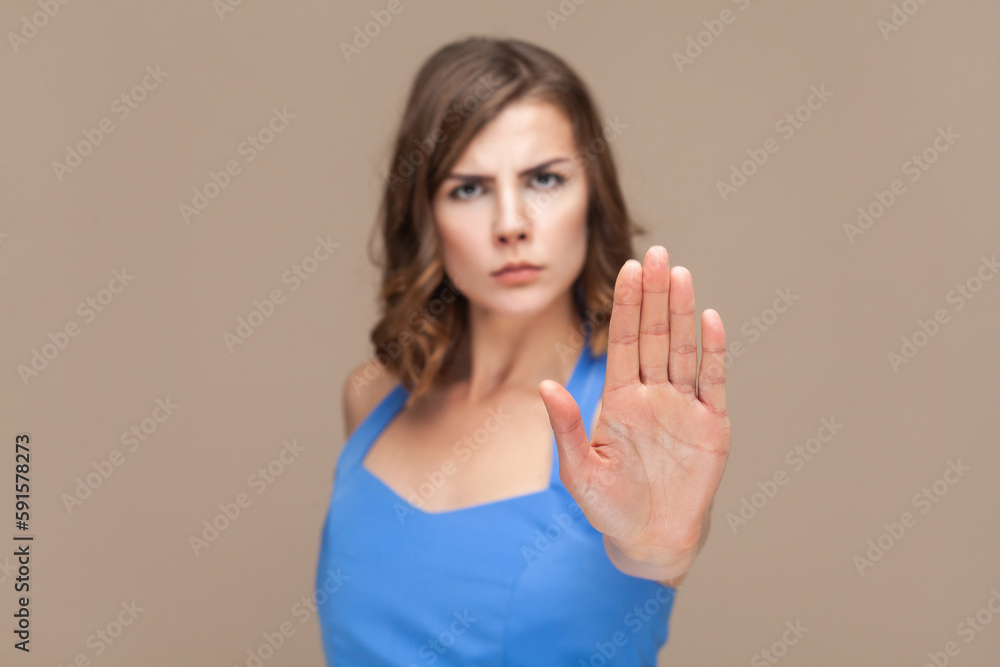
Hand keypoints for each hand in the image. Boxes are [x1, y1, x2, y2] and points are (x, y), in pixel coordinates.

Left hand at [538, 245, 731, 580]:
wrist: (650, 538)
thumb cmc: (609, 505)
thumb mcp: (579, 469)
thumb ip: (564, 427)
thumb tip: (544, 385)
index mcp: (619, 399)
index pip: (622, 342)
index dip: (626, 306)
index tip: (628, 269)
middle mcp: (652, 394)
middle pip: (654, 335)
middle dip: (655, 295)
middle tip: (658, 253)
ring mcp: (684, 406)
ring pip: (683, 349)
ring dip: (683, 312)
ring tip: (681, 273)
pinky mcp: (711, 425)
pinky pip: (713, 381)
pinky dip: (714, 351)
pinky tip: (711, 319)